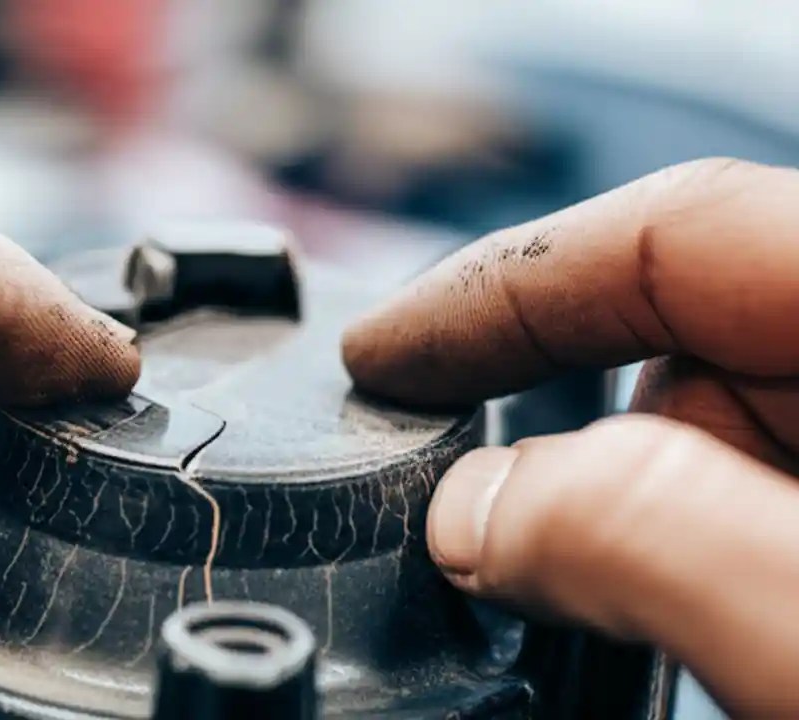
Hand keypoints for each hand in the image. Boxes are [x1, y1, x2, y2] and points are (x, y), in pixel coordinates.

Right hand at [343, 158, 798, 717]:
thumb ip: (639, 534)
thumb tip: (473, 511)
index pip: (670, 236)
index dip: (496, 286)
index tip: (375, 352)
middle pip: (677, 343)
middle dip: (562, 434)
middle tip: (471, 534)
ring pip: (702, 436)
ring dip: (620, 513)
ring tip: (603, 607)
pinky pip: (738, 498)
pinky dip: (670, 550)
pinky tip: (664, 614)